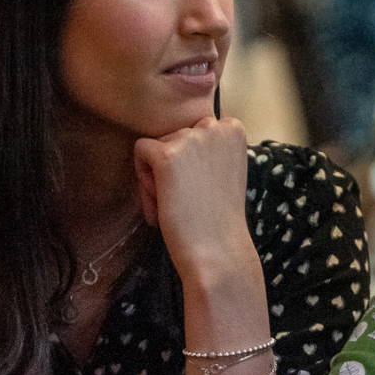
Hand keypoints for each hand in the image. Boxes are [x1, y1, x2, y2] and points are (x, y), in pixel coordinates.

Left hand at [134, 114, 253, 283]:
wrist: (217, 249)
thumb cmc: (219, 216)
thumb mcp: (226, 169)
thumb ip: (211, 148)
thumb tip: (183, 140)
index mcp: (233, 128)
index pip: (195, 130)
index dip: (191, 160)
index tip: (200, 186)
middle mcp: (214, 126)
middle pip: (173, 136)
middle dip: (172, 167)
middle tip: (185, 199)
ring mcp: (190, 138)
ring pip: (156, 146)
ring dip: (157, 175)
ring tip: (174, 204)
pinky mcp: (167, 154)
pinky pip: (141, 153)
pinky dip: (143, 180)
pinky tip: (160, 203)